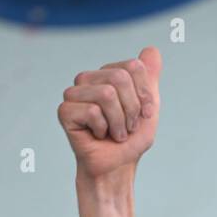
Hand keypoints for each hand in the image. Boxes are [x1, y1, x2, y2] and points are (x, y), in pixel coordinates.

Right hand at [58, 46, 162, 182]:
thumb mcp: (148, 107)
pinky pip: (93, 111)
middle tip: (127, 127)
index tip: (144, 115)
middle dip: (131, 109)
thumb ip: (149, 78)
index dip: (144, 95)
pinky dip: (103, 129)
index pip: (134, 66)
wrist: (117, 167)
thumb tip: (152, 49)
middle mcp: (88, 79)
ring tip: (114, 133)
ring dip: (119, 122)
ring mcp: (74, 94)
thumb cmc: (131, 139)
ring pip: (106, 94)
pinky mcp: (64, 111)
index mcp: (107, 74)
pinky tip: (98, 136)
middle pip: (119, 78)